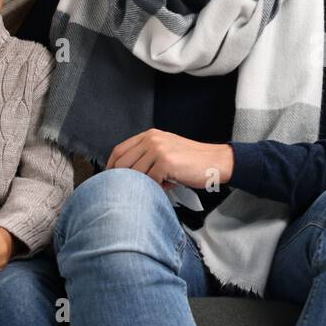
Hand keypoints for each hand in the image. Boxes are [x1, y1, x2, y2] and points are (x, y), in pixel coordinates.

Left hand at [107, 128, 233, 188]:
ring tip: (160, 185)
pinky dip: (157, 188)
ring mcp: (158, 149)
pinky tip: (169, 185)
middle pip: (122, 163)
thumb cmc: (193, 160)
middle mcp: (152, 139)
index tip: (109, 179)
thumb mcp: (167, 150)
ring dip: (143, 185)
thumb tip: (127, 175)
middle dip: (123, 180)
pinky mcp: (166, 162)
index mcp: (150, 135)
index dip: (111, 166)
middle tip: (129, 190)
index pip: (119, 150)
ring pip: (135, 174)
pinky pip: (150, 181)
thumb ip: (147, 156)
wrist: (216, 161)